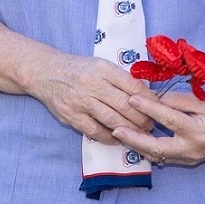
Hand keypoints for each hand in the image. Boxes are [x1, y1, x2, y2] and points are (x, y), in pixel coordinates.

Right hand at [21, 52, 154, 143]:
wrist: (46, 72)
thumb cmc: (78, 69)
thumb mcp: (100, 65)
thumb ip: (120, 78)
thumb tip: (146, 94)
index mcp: (103, 69)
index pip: (133, 86)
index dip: (149, 99)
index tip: (158, 107)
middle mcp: (93, 84)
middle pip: (125, 105)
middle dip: (142, 118)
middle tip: (151, 124)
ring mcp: (81, 101)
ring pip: (113, 120)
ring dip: (130, 129)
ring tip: (140, 133)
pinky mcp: (72, 116)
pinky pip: (95, 131)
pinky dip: (109, 137)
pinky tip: (118, 138)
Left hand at [111, 93, 204, 167]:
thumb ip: (179, 100)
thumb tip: (155, 98)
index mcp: (199, 130)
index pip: (168, 118)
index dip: (148, 107)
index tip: (131, 98)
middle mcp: (193, 148)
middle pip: (156, 146)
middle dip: (134, 138)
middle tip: (115, 128)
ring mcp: (190, 158)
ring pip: (157, 154)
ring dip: (138, 145)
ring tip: (120, 134)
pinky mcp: (188, 161)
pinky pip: (164, 156)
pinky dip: (150, 149)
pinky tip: (137, 141)